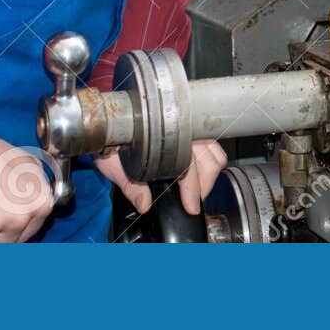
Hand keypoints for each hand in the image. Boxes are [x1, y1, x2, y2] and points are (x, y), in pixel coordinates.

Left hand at [96, 138, 227, 213]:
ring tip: (197, 191)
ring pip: (215, 155)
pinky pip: (214, 148)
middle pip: (209, 162)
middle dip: (204, 187)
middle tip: (192, 203)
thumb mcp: (115, 165)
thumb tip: (145, 204)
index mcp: (164, 139)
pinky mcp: (194, 131)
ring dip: (210, 176)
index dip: (192, 190)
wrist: (113, 122)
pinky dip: (212, 164)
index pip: (188, 166)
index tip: (191, 207)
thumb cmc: (114, 139)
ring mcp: (191, 129)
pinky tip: (199, 176)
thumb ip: (131, 186)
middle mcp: (182, 131)